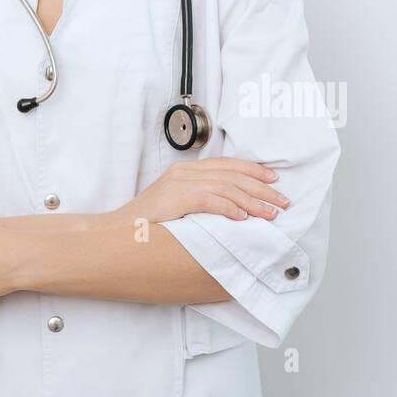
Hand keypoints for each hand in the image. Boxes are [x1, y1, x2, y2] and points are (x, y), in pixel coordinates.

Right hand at [115, 157, 287, 224]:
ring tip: (271, 213)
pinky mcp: (175, 198)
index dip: (254, 171)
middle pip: (232, 175)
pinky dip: (229, 208)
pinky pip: (209, 200)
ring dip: (253, 201)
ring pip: (226, 187)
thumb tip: (233, 210)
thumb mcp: (176, 207)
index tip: (274, 180)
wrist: (114, 231)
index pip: (227, 165)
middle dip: (262, 188)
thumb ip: (200, 202)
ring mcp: (179, 183)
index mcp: (186, 171)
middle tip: (282, 200)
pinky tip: (243, 218)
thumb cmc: (146, 225)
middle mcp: (184, 172)